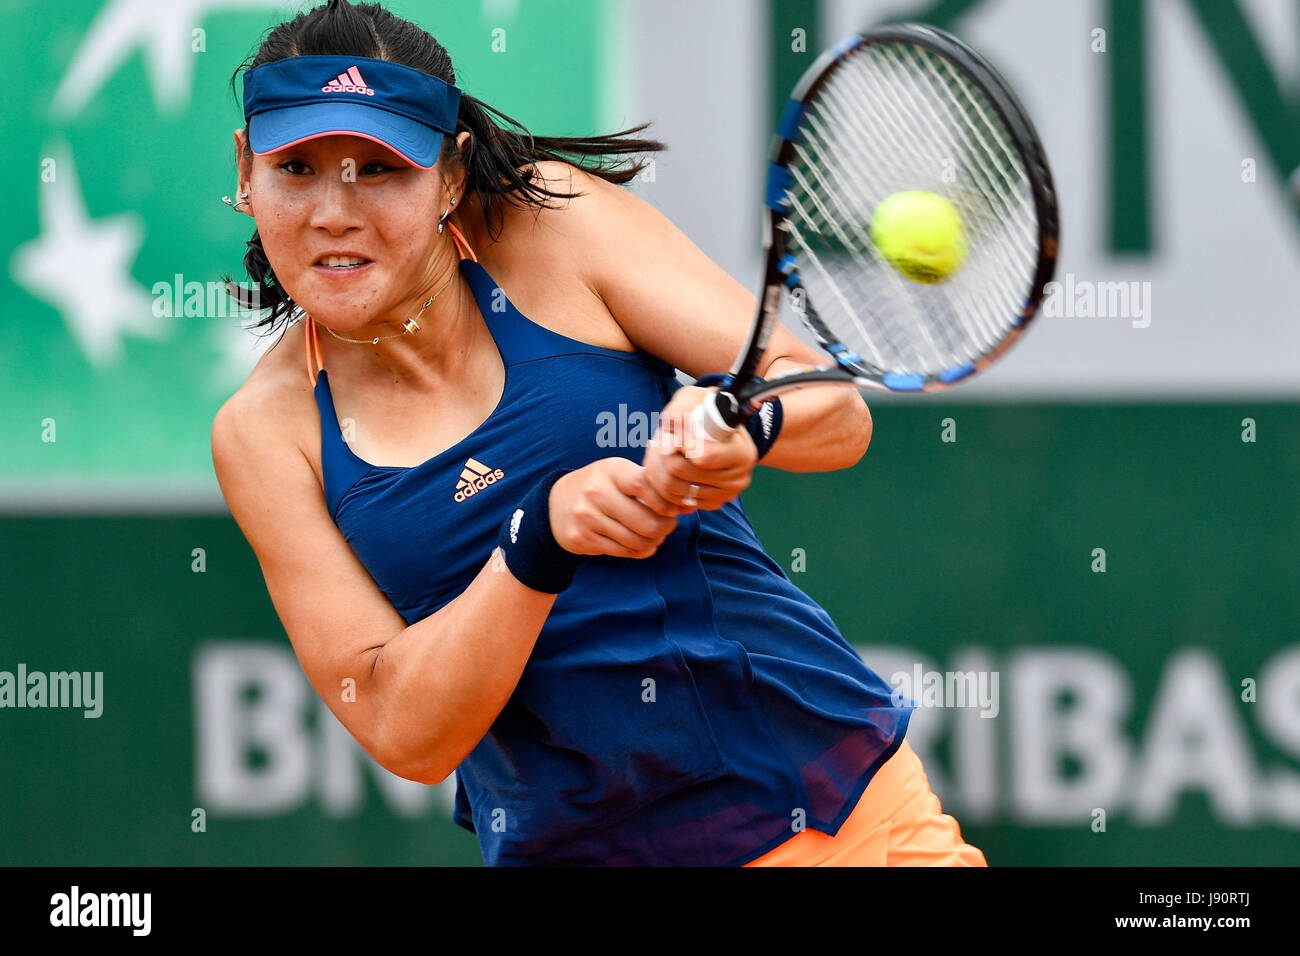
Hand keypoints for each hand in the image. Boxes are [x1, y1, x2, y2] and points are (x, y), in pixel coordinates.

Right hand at [548, 458, 679, 558]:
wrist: (555, 504)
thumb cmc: (601, 486)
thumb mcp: (621, 475)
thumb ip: (653, 486)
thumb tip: (690, 504)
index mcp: (611, 471)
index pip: (646, 486)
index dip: (667, 502)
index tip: (673, 507)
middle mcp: (596, 493)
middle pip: (648, 522)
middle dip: (666, 528)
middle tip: (668, 525)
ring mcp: (587, 517)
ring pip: (638, 542)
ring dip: (654, 542)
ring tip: (655, 535)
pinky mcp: (582, 539)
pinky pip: (624, 552)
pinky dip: (639, 551)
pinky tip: (640, 544)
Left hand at [642, 385, 756, 511]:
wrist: (720, 432)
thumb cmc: (707, 412)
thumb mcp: (696, 398)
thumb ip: (681, 410)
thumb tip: (669, 430)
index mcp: (741, 452)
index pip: (702, 456)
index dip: (679, 443)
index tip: (673, 432)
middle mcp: (737, 478)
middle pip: (680, 472)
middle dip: (661, 454)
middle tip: (661, 441)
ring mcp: (724, 495)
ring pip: (672, 489)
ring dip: (657, 468)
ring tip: (662, 452)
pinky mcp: (711, 504)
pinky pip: (674, 501)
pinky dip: (663, 485)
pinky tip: (668, 468)